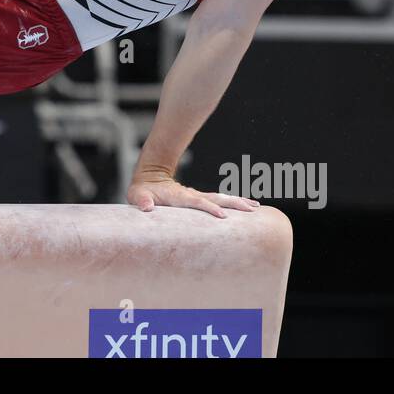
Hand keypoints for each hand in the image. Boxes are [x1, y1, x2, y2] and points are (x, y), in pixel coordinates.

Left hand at [127, 168, 258, 217]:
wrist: (149, 176)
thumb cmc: (142, 190)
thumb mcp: (137, 195)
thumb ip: (141, 200)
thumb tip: (146, 206)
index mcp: (179, 197)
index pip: (197, 202)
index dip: (209, 208)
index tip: (223, 216)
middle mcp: (191, 195)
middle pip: (216, 198)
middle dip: (233, 204)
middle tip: (251, 210)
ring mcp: (196, 196)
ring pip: (220, 198)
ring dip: (237, 202)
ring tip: (255, 207)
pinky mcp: (198, 199)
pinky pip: (218, 201)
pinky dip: (232, 203)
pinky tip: (245, 206)